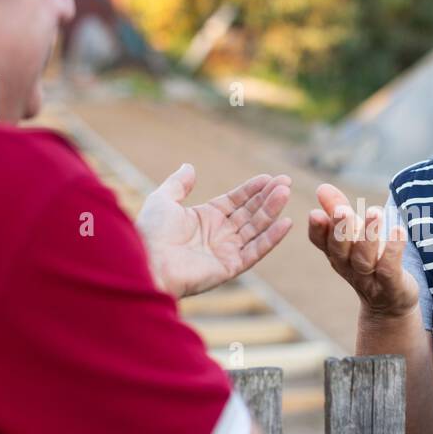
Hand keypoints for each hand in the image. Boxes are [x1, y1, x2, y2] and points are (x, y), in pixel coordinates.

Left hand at [136, 163, 291, 298]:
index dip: (252, 189)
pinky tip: (285, 222)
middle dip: (267, 197)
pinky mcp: (230, 267)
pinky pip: (255, 251)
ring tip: (285, 193)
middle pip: (249, 213)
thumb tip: (189, 166)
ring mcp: (226, 251)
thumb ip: (178, 184)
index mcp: (205, 218)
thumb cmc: (150, 233)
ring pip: (256, 228)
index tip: (269, 178)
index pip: (236, 201)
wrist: (147, 263)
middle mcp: (219, 234)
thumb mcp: (162, 200)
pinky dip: (271, 238)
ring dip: (271, 211)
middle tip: (286, 181)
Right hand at [307, 183, 417, 318]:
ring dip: (368, 235)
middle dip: (341, 230)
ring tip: (375, 211)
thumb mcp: (352, 237)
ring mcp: (370, 279)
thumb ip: (338, 211)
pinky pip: (390, 269)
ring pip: (364, 259)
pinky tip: (399, 229)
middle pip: (340, 250)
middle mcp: (349, 267)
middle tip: (343, 210)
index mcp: (336, 254)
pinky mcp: (391, 285)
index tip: (315, 213)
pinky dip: (394, 250)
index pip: (321, 242)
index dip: (318, 230)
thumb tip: (322, 187)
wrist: (390, 305)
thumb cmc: (369, 262)